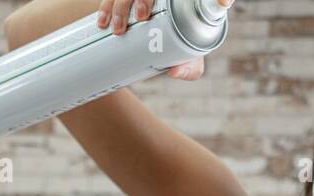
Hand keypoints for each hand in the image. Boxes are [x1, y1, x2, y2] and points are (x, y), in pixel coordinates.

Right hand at [98, 0, 235, 78]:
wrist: (155, 38)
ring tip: (116, 29)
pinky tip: (101, 23)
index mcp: (184, 0)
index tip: (213, 4)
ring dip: (118, 4)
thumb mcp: (187, 54)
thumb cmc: (178, 43)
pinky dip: (105, 8)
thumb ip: (190, 66)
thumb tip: (173, 71)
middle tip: (141, 18)